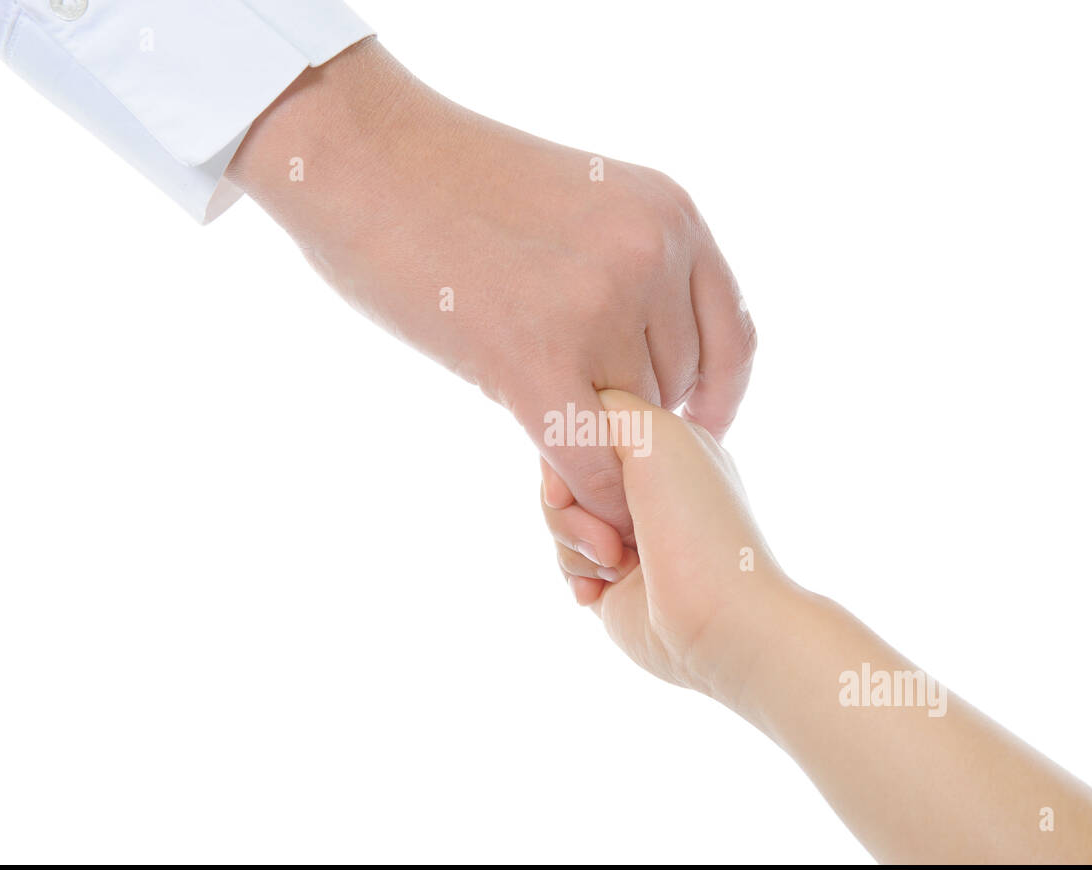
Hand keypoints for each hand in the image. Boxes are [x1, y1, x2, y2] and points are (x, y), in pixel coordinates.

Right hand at [227, 39, 756, 541]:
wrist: (359, 152)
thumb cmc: (454, 181)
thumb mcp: (583, 204)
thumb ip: (634, 274)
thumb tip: (652, 379)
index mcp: (672, 214)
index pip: (732, 340)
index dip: (716, 400)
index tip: (692, 430)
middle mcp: (651, 254)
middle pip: (676, 388)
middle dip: (633, 415)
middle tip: (573, 414)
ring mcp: (597, 305)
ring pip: (630, 427)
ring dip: (595, 442)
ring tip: (533, 406)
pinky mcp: (532, 358)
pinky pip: (589, 458)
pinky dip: (587, 494)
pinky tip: (561, 493)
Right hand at [540, 390, 795, 704]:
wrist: (720, 622)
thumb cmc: (697, 527)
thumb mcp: (654, 436)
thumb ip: (602, 409)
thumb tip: (567, 435)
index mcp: (665, 447)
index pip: (590, 422)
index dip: (570, 446)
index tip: (575, 474)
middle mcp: (647, 488)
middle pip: (567, 472)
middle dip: (573, 503)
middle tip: (611, 535)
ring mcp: (628, 535)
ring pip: (559, 519)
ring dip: (574, 543)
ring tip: (615, 565)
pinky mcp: (612, 581)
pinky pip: (565, 562)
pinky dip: (576, 575)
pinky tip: (604, 590)